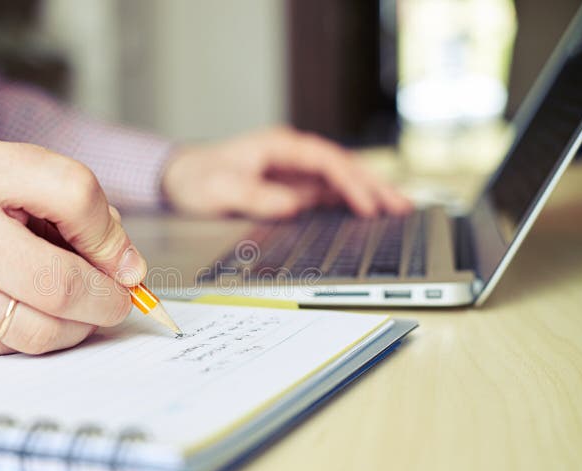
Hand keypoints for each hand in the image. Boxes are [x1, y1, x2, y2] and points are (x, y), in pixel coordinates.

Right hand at [0, 134, 146, 356]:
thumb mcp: (0, 174)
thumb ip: (65, 205)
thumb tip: (125, 267)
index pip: (73, 192)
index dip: (111, 236)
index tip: (123, 261)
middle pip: (56, 281)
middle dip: (104, 301)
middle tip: (116, 303)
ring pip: (32, 329)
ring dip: (74, 330)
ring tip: (79, 316)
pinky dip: (28, 339)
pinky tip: (26, 319)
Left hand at [162, 126, 411, 217]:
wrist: (179, 179)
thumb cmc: (198, 178)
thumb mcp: (221, 189)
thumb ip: (256, 196)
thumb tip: (292, 206)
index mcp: (279, 146)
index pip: (326, 161)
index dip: (351, 182)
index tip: (368, 205)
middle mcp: (291, 155)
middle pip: (342, 166)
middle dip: (373, 185)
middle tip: (402, 206)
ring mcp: (293, 171)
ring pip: (340, 179)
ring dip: (368, 192)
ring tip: (399, 209)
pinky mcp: (291, 186)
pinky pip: (327, 192)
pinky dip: (350, 200)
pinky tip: (368, 212)